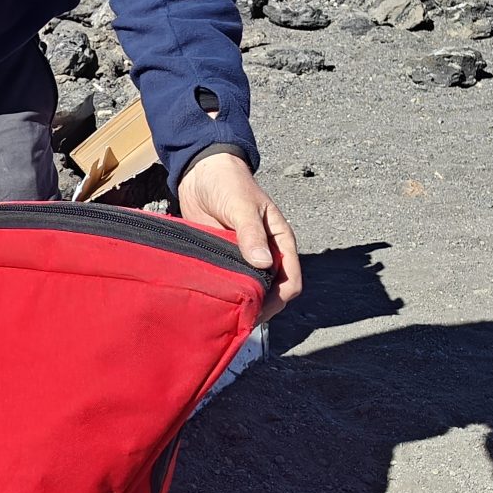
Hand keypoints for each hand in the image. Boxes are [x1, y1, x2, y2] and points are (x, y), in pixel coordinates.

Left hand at [176, 152, 302, 321]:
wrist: (201, 173)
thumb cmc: (230, 184)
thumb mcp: (243, 206)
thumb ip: (251, 234)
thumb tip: (263, 264)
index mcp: (279, 243)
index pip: (290, 281)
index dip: (279, 299)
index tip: (259, 311)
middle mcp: (264, 255)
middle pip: (270, 292)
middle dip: (258, 307)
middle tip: (237, 319)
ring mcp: (242, 259)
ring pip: (247, 290)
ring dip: (239, 303)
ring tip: (223, 315)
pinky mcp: (222, 259)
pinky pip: (226, 283)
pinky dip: (222, 293)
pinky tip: (210, 302)